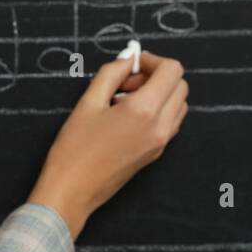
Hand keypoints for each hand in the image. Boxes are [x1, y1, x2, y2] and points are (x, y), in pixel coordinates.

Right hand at [26, 50, 188, 240]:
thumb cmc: (73, 150)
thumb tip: (127, 59)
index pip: (172, 70)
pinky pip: (170, 123)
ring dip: (159, 94)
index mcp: (144, 111)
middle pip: (180, 86)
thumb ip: (111, 74)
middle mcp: (159, 127)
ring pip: (178, 105)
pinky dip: (157, 111)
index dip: (152, 61)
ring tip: (126, 101)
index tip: (131, 67)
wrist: (71, 192)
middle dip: (157, 76)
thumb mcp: (87, 103)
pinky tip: (128, 117)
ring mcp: (160, 143)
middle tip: (126, 84)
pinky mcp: (155, 153)